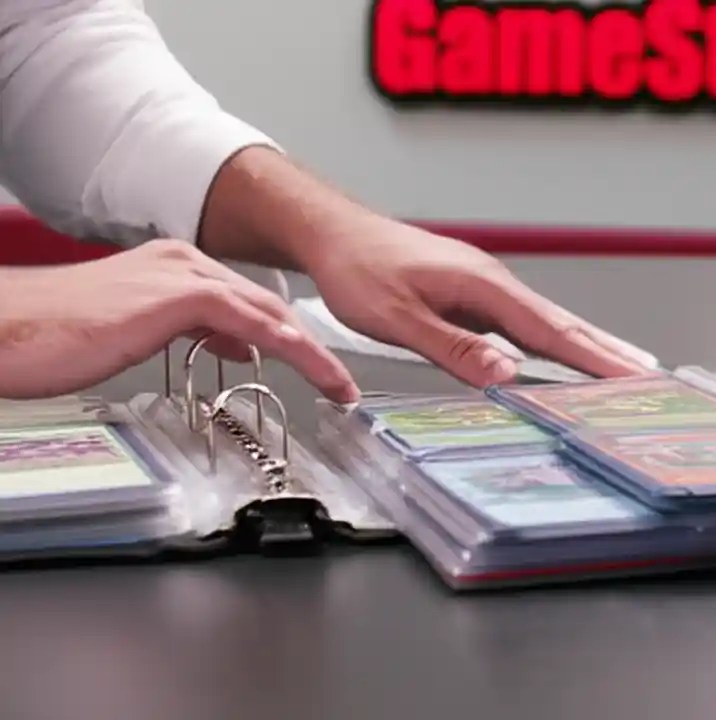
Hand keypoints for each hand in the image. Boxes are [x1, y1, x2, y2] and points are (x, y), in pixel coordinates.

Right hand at [0, 241, 358, 400]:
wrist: (3, 328)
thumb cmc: (53, 337)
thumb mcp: (138, 334)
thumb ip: (189, 332)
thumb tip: (233, 344)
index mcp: (174, 268)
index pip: (250, 304)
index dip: (290, 336)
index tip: (317, 366)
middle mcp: (182, 262)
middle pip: (267, 305)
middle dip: (311, 345)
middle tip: (341, 381)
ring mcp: (179, 274)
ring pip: (267, 312)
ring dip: (310, 351)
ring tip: (338, 384)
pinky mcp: (173, 294)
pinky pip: (246, 319)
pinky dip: (283, 343)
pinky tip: (308, 363)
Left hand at [300, 216, 655, 386]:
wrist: (332, 233)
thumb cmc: (358, 270)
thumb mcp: (396, 318)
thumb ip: (453, 347)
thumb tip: (508, 374)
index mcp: (482, 286)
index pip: (550, 330)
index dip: (594, 357)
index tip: (633, 376)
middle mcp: (493, 283)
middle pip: (562, 323)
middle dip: (608, 350)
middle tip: (652, 374)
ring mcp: (486, 287)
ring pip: (547, 323)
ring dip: (588, 345)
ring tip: (626, 368)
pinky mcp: (474, 294)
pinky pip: (525, 323)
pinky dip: (556, 341)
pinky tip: (566, 355)